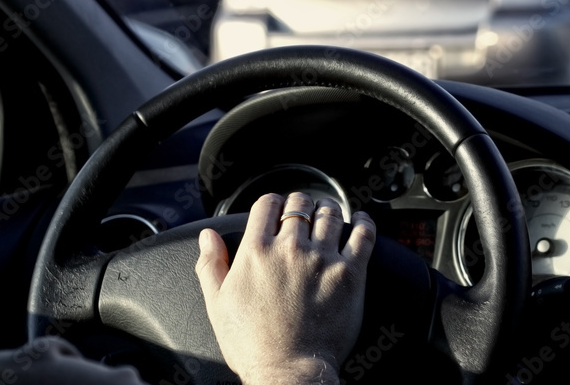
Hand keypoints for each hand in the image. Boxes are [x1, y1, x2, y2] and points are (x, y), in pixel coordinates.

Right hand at [195, 192, 375, 384]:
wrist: (288, 372)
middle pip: (300, 203)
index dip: (273, 202)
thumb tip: (207, 236)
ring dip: (329, 210)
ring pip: (330, 214)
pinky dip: (362, 221)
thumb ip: (210, 264)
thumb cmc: (251, 344)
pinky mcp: (350, 273)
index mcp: (256, 251)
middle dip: (302, 203)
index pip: (268, 204)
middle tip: (304, 211)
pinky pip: (362, 234)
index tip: (278, 208)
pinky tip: (358, 219)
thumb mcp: (218, 304)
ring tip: (329, 214)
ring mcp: (322, 258)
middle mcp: (290, 248)